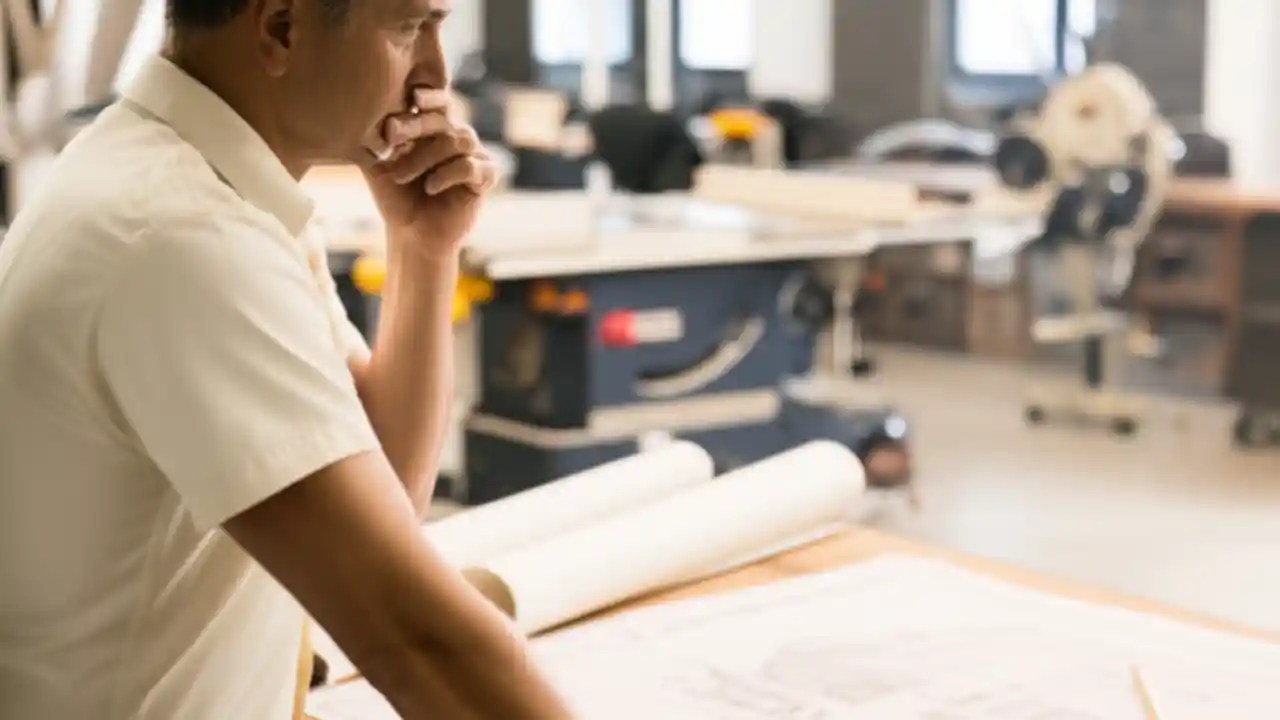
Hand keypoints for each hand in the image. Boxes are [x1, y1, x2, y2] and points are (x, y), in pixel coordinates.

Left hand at [362, 89, 498, 251]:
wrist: (414, 235)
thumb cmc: (396, 198)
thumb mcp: (378, 166)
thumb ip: (374, 141)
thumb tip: (361, 114)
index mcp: (434, 128)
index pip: (438, 102)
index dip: (430, 95)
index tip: (413, 97)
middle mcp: (457, 136)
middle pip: (445, 118)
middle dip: (416, 125)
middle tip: (392, 135)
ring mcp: (474, 155)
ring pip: (457, 140)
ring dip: (425, 156)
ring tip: (402, 176)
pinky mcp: (485, 178)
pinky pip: (470, 166)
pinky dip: (447, 174)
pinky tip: (431, 187)